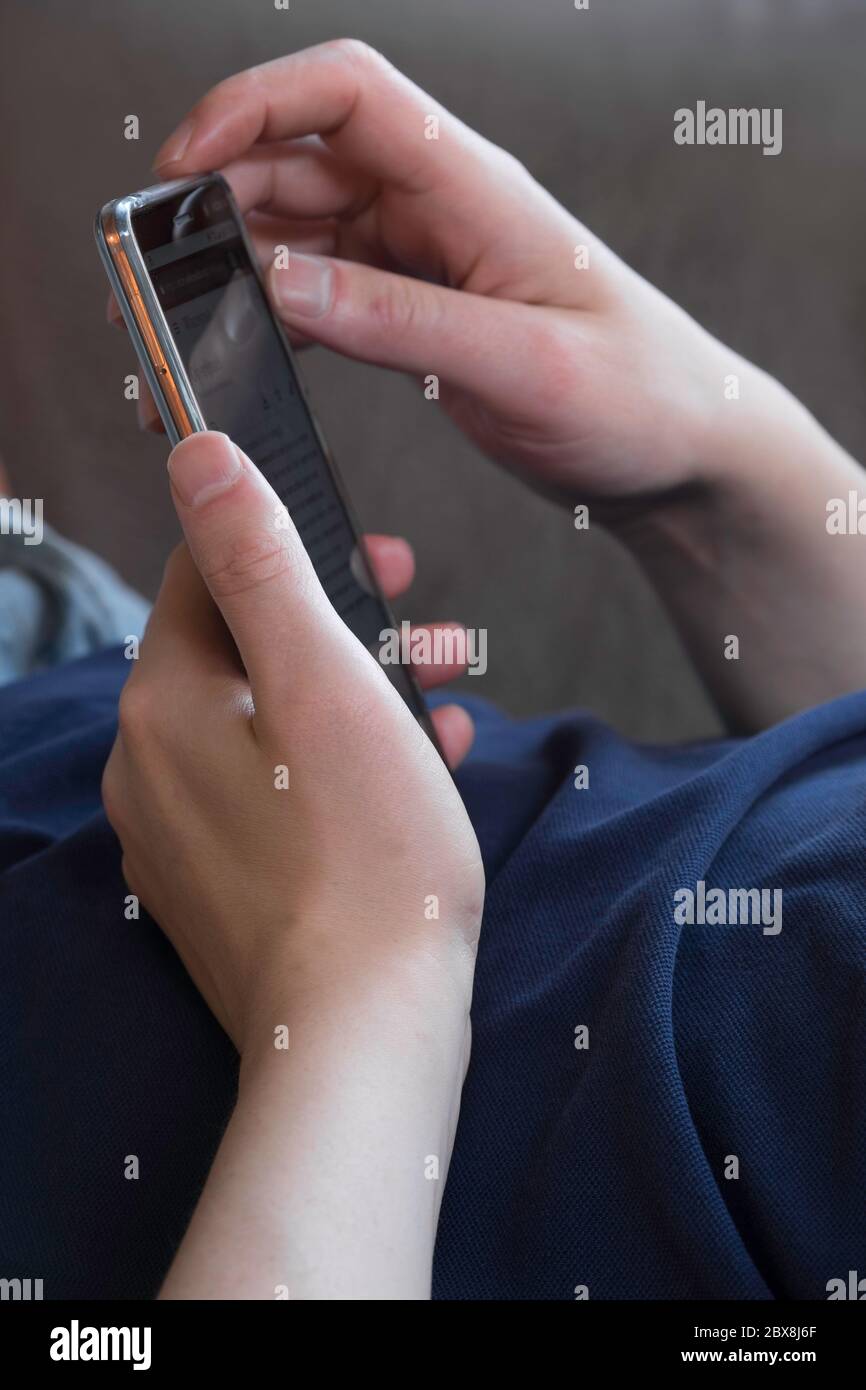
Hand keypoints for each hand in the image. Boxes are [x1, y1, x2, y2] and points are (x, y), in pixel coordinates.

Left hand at [102, 431, 483, 1054]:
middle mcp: (149, 767)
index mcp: (163, 702)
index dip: (299, 544)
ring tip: (443, 699)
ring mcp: (181, 836)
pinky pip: (279, 794)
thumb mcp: (323, 679)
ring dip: (359, 695)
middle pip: (247, 652)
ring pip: (271, 725)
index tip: (382, 557)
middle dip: (346, 627)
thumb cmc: (366, 857)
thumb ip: (258, 559)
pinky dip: (344, 766)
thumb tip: (198, 456)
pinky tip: (420, 770)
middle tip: (429, 630)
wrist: (363, 1037)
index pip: (207, 574)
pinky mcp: (220, 890)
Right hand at [150, 38, 758, 519]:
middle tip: (164, 264)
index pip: (347, 94)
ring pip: (305, 225)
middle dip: (222, 193)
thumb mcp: (525, 365)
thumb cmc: (639, 397)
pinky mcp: (421, 311)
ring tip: (190, 312)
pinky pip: (328, 287)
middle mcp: (443, 208)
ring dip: (241, 256)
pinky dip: (279, 307)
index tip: (182, 163)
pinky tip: (252, 341)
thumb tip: (280, 283)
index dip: (253, 105)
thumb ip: (401, 324)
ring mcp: (428, 259)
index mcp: (476, 189)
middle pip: (303, 158)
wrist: (686, 449)